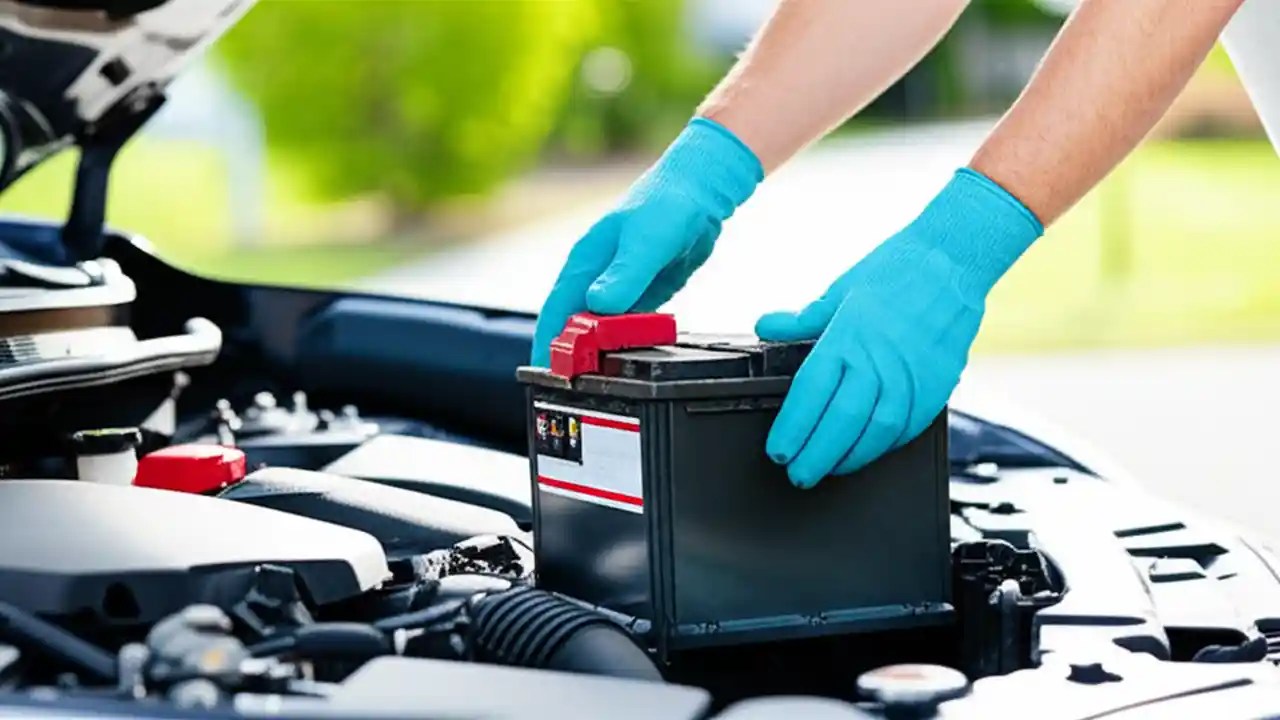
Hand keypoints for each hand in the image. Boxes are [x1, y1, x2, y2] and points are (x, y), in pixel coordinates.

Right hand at [531, 118, 761, 365]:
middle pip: (575, 326)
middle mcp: (596, 278)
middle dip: (573, 356)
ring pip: (602, 329)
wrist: (699, 192)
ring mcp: (618, 287)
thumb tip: (597, 306)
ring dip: (602, 353)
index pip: (556, 311)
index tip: (547, 375)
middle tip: (581, 387)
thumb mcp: (645, 242)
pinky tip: (635, 358)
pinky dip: (628, 343)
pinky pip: (628, 326)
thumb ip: (624, 275)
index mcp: (584, 263)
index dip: (548, 345)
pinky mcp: (641, 293)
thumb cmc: (666, 204)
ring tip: (606, 380)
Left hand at [756, 169, 1043, 487]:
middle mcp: (879, 361)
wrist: (954, 260)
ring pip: (876, 433)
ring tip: (829, 470)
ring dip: (850, 459)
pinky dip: (884, 446)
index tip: (778, 450)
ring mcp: (911, 377)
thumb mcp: (840, 290)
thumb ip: (801, 320)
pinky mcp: (937, 386)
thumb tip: (766, 326)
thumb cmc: (897, 270)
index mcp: (848, 337)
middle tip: (798, 474)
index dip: (792, 429)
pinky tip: (867, 453)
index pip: (811, 394)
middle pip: (841, 422)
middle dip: (816, 455)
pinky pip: (908, 428)